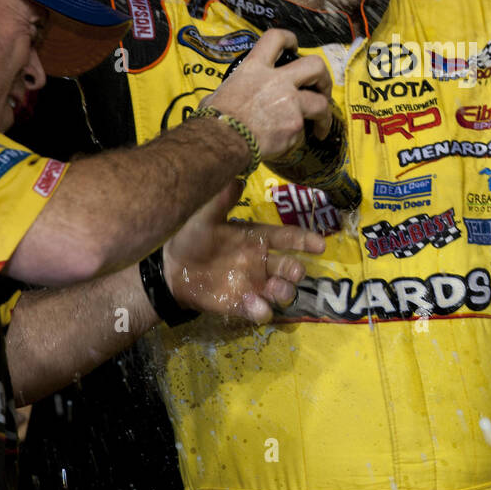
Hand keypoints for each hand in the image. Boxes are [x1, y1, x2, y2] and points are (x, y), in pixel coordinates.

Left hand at [162, 180, 323, 323]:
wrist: (170, 268)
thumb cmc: (191, 238)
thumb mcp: (204, 217)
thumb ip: (221, 201)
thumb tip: (236, 179)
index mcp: (257, 238)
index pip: (287, 238)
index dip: (305, 240)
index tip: (320, 244)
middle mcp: (261, 262)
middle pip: (289, 267)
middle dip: (296, 270)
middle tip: (295, 271)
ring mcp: (253, 285)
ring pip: (280, 291)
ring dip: (284, 291)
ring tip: (275, 290)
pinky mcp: (241, 304)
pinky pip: (259, 310)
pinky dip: (261, 310)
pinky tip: (255, 305)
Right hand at [205, 28, 332, 158]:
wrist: (222, 142)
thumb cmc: (214, 120)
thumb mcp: (220, 94)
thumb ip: (234, 91)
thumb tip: (226, 98)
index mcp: (255, 68)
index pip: (276, 39)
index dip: (289, 39)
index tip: (295, 47)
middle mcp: (277, 81)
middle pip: (315, 65)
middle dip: (324, 77)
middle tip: (322, 90)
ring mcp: (290, 103)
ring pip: (321, 104)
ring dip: (324, 116)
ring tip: (320, 127)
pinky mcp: (295, 126)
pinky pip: (303, 132)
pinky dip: (298, 139)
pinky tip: (288, 145)